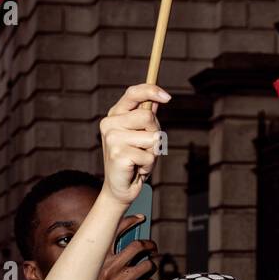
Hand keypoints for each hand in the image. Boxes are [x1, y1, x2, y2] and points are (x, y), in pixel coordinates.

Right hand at [76, 215, 157, 279]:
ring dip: (150, 266)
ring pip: (147, 265)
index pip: (115, 231)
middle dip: (149, 245)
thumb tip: (110, 245)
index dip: (130, 221)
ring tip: (147, 269)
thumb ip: (96, 259)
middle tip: (152, 248)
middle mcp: (109, 267)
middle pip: (138, 246)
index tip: (141, 218)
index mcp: (98, 259)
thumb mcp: (85, 274)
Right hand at [99, 84, 168, 205]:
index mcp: (114, 115)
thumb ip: (147, 116)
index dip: (151, 91)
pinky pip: (148, 156)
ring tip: (140, 160)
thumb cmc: (134, 161)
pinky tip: (137, 169)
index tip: (168, 97)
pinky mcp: (118, 154)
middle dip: (155, 134)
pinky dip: (148, 166)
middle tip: (146, 148)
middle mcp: (110, 124)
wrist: (120, 189)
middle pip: (148, 117)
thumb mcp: (142, 135)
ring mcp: (112, 139)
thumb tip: (159, 96)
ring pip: (151, 137)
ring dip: (152, 152)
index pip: (133, 93)